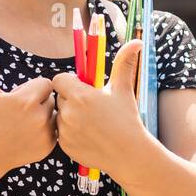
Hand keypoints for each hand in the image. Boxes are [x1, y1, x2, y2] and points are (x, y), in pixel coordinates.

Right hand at [0, 50, 56, 176]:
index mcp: (26, 100)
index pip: (45, 84)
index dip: (32, 89)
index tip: (18, 99)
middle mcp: (39, 116)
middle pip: (50, 99)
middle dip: (38, 103)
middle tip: (19, 113)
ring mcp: (45, 133)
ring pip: (54, 115)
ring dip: (44, 117)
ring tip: (23, 124)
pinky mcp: (48, 146)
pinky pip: (55, 131)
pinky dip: (45, 132)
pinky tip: (27, 136)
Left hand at [50, 38, 145, 172]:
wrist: (130, 154)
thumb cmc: (127, 119)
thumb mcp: (123, 89)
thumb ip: (124, 63)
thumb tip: (136, 42)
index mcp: (79, 95)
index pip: (59, 80)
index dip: (69, 82)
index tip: (82, 88)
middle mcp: (68, 112)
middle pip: (59, 98)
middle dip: (70, 99)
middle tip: (90, 107)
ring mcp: (64, 130)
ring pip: (59, 116)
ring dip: (69, 116)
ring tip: (90, 122)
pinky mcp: (63, 145)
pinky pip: (60, 133)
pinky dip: (69, 133)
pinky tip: (87, 135)